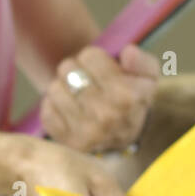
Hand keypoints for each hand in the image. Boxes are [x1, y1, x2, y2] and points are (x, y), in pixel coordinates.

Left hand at [41, 44, 158, 152]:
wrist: (123, 136)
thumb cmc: (132, 97)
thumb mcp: (147, 76)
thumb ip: (142, 60)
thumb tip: (128, 52)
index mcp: (127, 96)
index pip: (90, 56)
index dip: (94, 57)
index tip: (100, 67)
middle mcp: (107, 117)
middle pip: (69, 70)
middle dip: (75, 69)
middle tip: (84, 78)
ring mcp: (86, 133)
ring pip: (55, 89)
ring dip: (64, 87)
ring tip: (77, 94)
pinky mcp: (68, 143)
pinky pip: (46, 110)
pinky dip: (56, 107)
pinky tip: (70, 110)